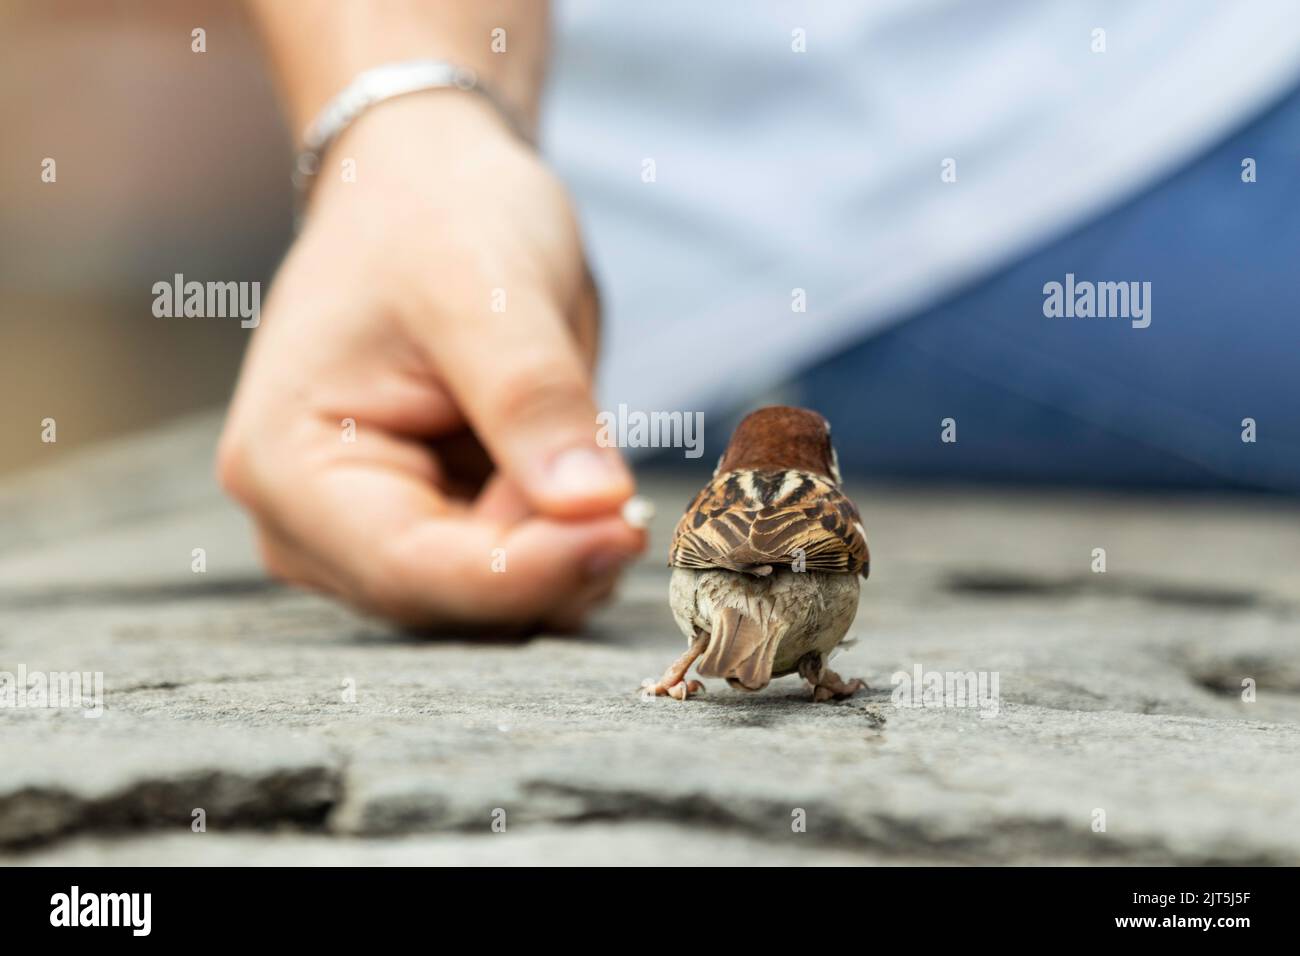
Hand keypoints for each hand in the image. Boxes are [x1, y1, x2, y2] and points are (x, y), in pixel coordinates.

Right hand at [217, 94, 644, 628]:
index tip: (628, 530)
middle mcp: (304, 523)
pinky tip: (576, 476)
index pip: (414, 568)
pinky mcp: (414, 530)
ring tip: (587, 454)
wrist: (424, 186)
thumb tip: (597, 508)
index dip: (530, 568)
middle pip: (448, 598)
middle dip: (548, 558)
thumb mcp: (491, 290)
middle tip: (628, 496)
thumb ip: (536, 403)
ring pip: (482, 600)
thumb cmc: (440, 217)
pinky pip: (499, 573)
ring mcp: (357, 535)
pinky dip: (554, 543)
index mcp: (287, 466)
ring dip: (556, 552)